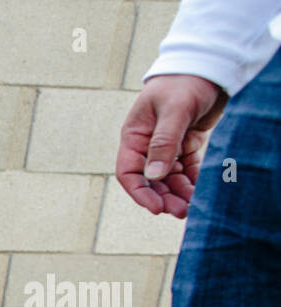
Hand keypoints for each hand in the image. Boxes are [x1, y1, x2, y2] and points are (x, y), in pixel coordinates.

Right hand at [115, 74, 227, 217]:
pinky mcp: (185, 144)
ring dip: (178, 194)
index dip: (140, 193)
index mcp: (135, 135)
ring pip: (168, 178)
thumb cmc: (186, 82)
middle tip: (181, 211)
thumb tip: (152, 177)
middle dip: (164, 197)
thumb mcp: (174, 110)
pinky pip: (186, 169)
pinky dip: (192, 181)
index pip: (129, 172)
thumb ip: (163, 143)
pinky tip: (200, 191)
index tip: (156, 208)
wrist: (209, 64)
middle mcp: (147, 144)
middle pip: (150, 180)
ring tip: (191, 206)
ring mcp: (166, 145)